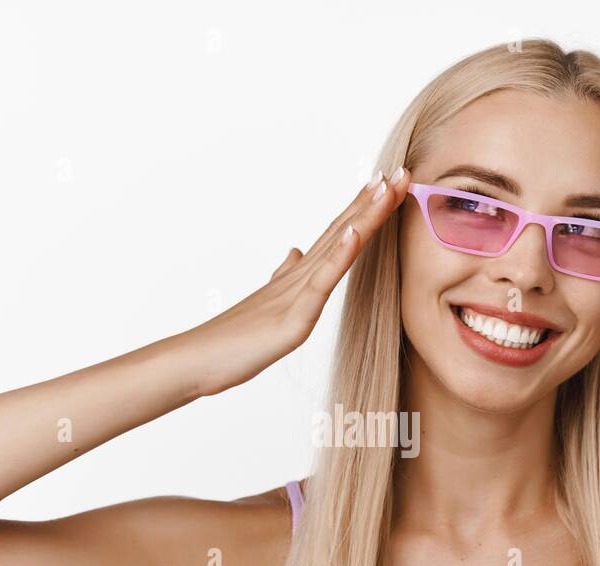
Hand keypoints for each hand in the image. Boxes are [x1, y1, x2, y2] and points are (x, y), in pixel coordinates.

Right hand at [186, 166, 411, 397]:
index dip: (363, 209)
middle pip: (343, 232)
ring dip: (363, 217)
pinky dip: (339, 257)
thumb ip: (285, 278)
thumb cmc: (230, 340)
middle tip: (401, 172)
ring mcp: (296, 294)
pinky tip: (356, 234)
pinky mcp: (293, 318)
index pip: (338, 235)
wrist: (198, 360)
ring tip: (385, 187)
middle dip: (374, 203)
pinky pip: (320, 284)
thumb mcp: (269, 305)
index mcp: (298, 277)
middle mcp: (299, 276)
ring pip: (337, 248)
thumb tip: (295, 254)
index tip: (387, 183)